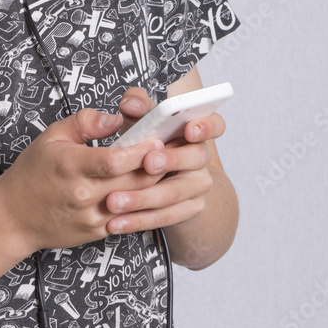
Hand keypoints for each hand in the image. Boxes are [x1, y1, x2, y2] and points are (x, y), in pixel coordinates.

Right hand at [0, 107, 163, 253]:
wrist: (14, 217)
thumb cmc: (32, 173)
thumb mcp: (51, 136)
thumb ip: (85, 122)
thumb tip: (115, 119)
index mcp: (71, 166)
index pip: (116, 160)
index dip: (141, 151)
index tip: (156, 139)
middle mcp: (83, 194)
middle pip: (133, 181)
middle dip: (158, 166)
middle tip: (173, 150)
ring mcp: (92, 217)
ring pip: (137, 202)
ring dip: (156, 186)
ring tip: (169, 168)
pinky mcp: (98, 231)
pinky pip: (130, 217)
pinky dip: (144, 203)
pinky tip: (152, 189)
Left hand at [105, 86, 226, 234]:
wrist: (156, 180)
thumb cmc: (145, 142)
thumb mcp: (142, 122)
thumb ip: (136, 106)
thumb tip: (130, 103)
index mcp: (194, 131)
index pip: (214, 124)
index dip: (206, 126)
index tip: (189, 129)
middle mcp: (200, 157)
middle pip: (195, 158)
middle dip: (171, 160)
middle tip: (147, 163)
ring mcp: (197, 186)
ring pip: (174, 193)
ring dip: (142, 198)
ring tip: (113, 202)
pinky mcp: (188, 210)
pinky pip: (165, 217)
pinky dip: (138, 220)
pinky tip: (116, 223)